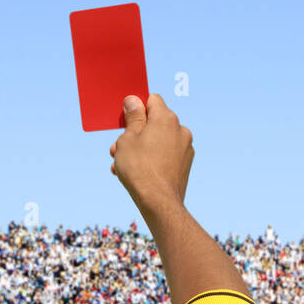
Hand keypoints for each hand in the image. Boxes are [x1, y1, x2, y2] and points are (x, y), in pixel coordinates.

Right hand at [109, 94, 193, 213]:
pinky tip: (138, 174)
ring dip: (141, 148)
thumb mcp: (127, 139)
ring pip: (158, 141)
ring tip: (122, 165)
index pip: (151, 100)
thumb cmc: (139, 169)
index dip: (136, 108)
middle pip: (154, 122)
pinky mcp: (185, 164)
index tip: (125, 120)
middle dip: (135, 133)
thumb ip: (132, 117)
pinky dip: (153, 159)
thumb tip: (133, 100)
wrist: (159, 203)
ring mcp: (185, 148)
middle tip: (118, 147)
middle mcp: (180, 130)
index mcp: (166, 118)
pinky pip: (166, 155)